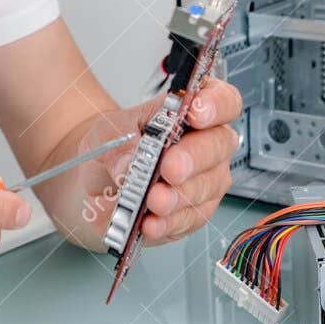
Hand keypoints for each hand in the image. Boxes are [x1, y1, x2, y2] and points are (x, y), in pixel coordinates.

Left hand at [60, 79, 242, 246]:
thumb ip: (120, 142)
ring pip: (206, 186)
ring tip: (153, 199)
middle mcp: (207, 145)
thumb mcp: (108, 131)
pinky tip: (151, 222)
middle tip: (170, 167)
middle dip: (193, 157)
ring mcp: (205, 180)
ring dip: (178, 195)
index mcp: (193, 111)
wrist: (100, 179)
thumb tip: (131, 164)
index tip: (195, 113)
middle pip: (219, 146)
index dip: (216, 105)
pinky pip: (189, 219)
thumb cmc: (116, 145)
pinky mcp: (194, 214)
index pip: (224, 101)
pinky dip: (168, 223)